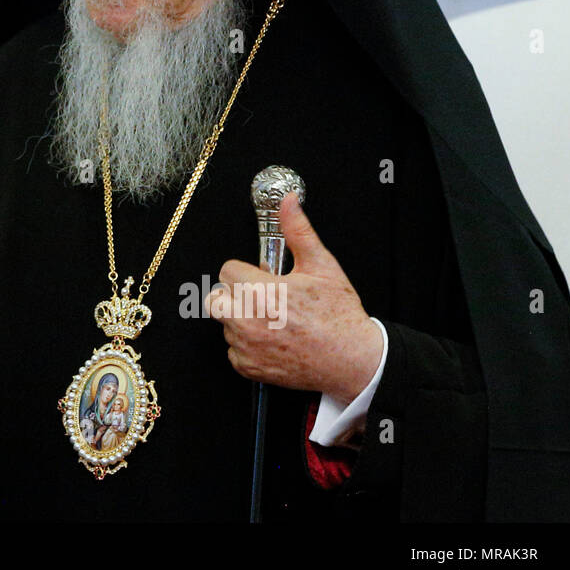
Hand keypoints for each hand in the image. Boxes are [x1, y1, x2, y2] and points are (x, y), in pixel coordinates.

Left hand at [206, 194, 383, 401]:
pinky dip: (247, 346)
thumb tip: (288, 202)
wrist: (353, 359)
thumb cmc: (338, 314)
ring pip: (225, 324)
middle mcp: (246, 319)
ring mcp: (245, 345)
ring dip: (241, 320)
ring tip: (272, 320)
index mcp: (259, 291)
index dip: (246, 272)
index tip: (263, 278)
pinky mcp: (248, 367)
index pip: (227, 270)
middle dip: (235, 294)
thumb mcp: (322, 265)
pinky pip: (233, 350)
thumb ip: (297, 230)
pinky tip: (272, 340)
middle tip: (262, 298)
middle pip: (216, 297)